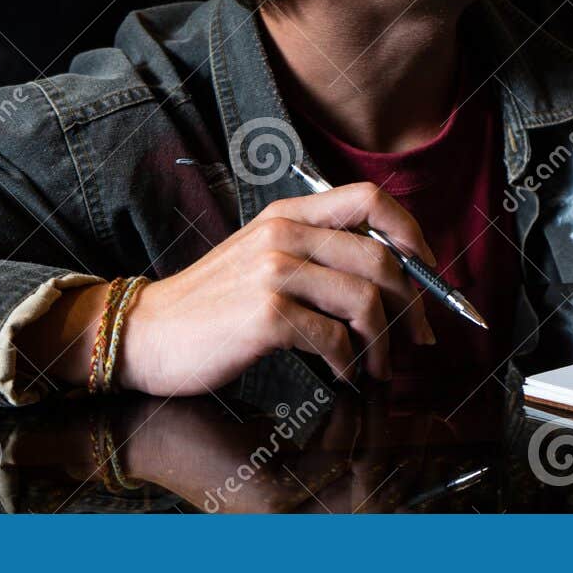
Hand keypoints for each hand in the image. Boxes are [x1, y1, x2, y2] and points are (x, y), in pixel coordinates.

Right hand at [113, 182, 437, 394]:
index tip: (426, 270)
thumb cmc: (210, 305)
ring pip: (365, 299)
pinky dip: (349, 362)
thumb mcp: (262, 257)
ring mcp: (274, 271)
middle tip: (416, 338)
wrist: (146, 333)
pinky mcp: (265, 314)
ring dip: (383, 342)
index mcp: (288, 212)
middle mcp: (284, 232)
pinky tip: (342, 373)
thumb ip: (317, 254)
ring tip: (376, 366)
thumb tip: (391, 278)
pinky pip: (334, 337)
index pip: (370, 199)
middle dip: (412, 305)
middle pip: (381, 257)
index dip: (411, 233)